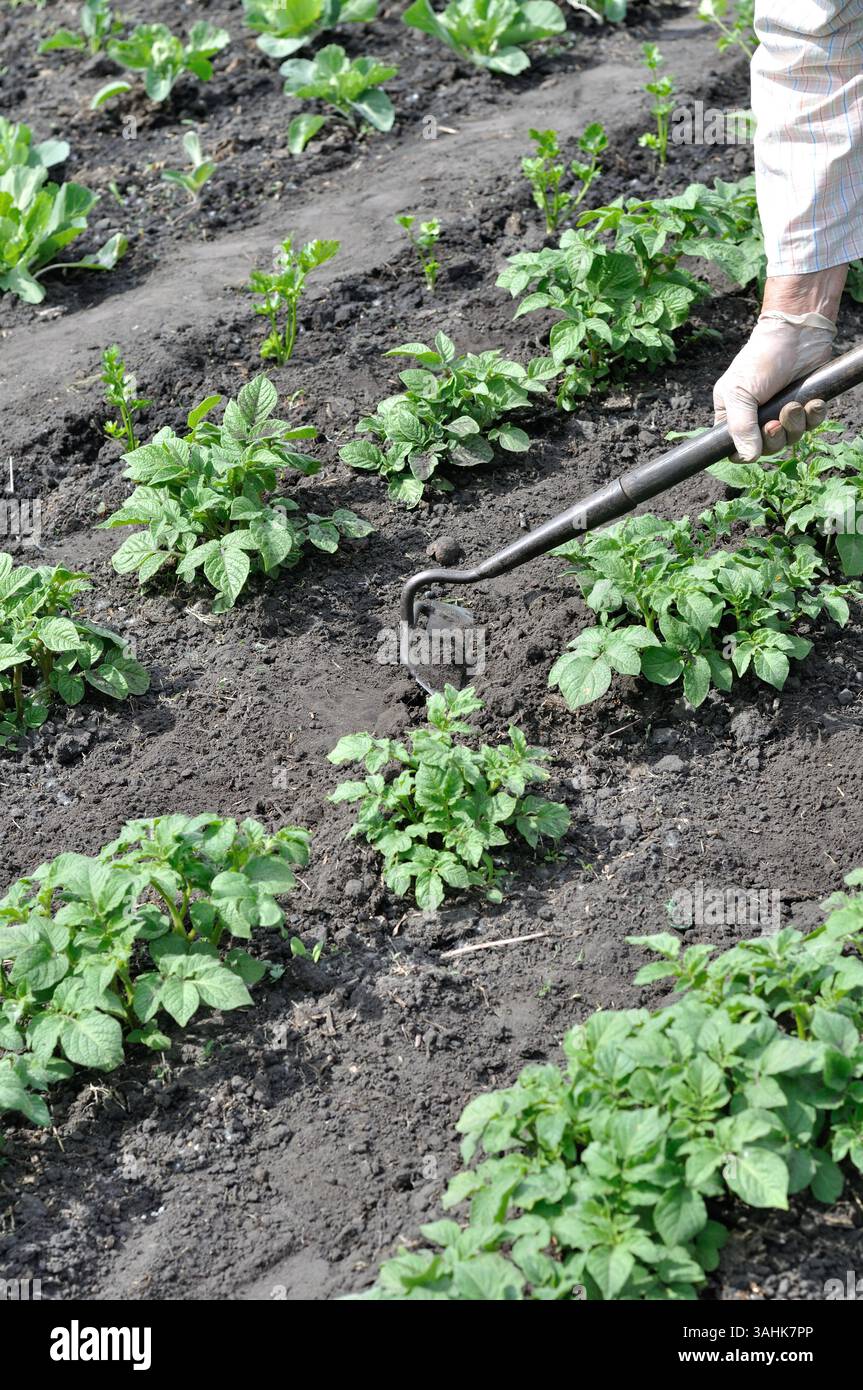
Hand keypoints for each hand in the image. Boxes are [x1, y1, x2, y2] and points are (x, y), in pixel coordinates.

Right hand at [712, 313, 833, 460]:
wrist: (796, 335)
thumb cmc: (760, 360)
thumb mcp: (739, 393)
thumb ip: (740, 428)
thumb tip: (749, 458)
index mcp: (732, 415)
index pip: (734, 449)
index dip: (746, 451)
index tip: (755, 440)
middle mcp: (756, 417)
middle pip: (766, 449)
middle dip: (775, 438)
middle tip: (776, 421)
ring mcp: (781, 412)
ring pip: (790, 439)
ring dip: (795, 425)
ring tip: (795, 405)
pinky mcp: (804, 406)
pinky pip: (811, 425)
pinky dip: (814, 416)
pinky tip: (813, 402)